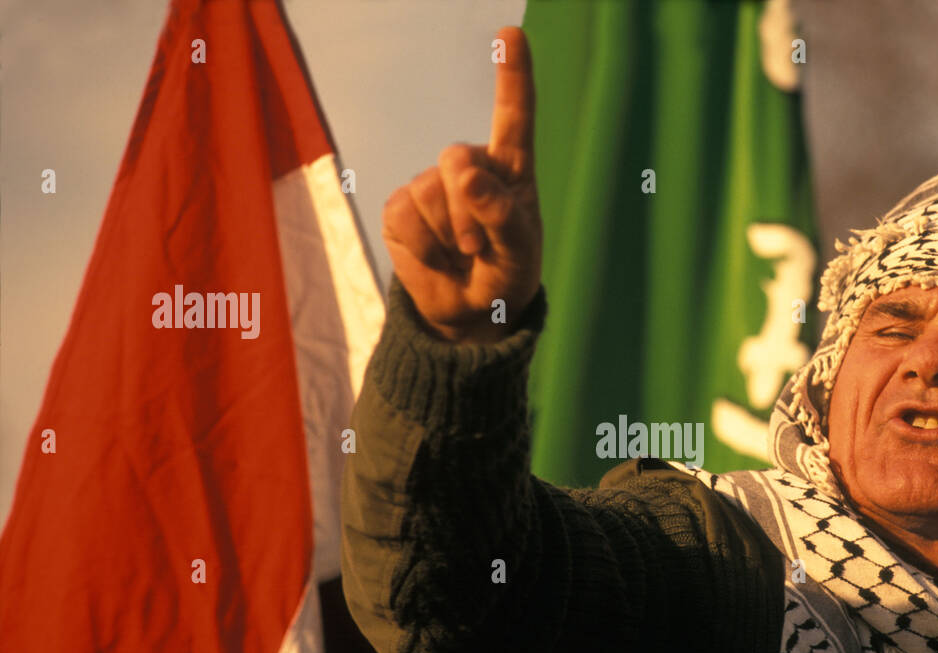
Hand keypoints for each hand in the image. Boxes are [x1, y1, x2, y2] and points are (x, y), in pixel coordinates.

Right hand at [381, 26, 541, 342]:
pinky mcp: (400, 208)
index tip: (510, 37)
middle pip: (457, 160)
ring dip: (448, 235)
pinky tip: (438, 257)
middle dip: (468, 210)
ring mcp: (430, 185)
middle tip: (480, 247)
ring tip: (463, 255)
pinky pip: (404, 216)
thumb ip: (502, 213)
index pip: (514, 117)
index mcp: (510, 169)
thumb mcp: (518, 252)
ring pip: (428, 191)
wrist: (469, 311)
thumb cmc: (506, 274)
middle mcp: (468, 167)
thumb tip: (464, 173)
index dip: (512, 76)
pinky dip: (424, 247)